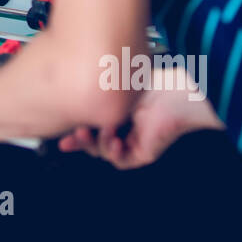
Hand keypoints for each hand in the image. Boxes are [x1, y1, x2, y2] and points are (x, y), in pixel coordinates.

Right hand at [58, 68, 222, 168]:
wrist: (179, 92)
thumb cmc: (156, 82)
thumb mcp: (119, 86)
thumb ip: (100, 91)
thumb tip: (77, 89)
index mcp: (121, 111)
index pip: (95, 123)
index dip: (78, 127)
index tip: (62, 130)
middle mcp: (127, 127)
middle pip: (95, 141)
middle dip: (80, 142)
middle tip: (68, 138)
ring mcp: (134, 142)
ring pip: (104, 152)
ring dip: (95, 144)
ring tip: (92, 132)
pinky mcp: (143, 154)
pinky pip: (120, 160)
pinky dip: (112, 151)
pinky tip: (113, 139)